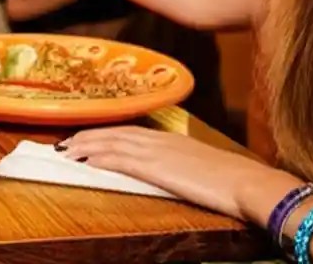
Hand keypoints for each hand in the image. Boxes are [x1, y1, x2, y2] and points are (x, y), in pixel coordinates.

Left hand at [58, 126, 275, 219]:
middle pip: (115, 133)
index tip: (87, 137)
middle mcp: (160, 140)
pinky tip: (85, 162)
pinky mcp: (157, 168)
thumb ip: (179, 163)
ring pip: (112, 143)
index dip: (105, 133)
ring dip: (86, 146)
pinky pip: (121, 160)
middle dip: (88, 136)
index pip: (129, 131)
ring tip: (67, 150)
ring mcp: (157, 152)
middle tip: (66, 141)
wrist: (246, 182)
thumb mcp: (199, 165)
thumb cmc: (231, 178)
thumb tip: (168, 170)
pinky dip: (100, 158)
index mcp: (170, 138)